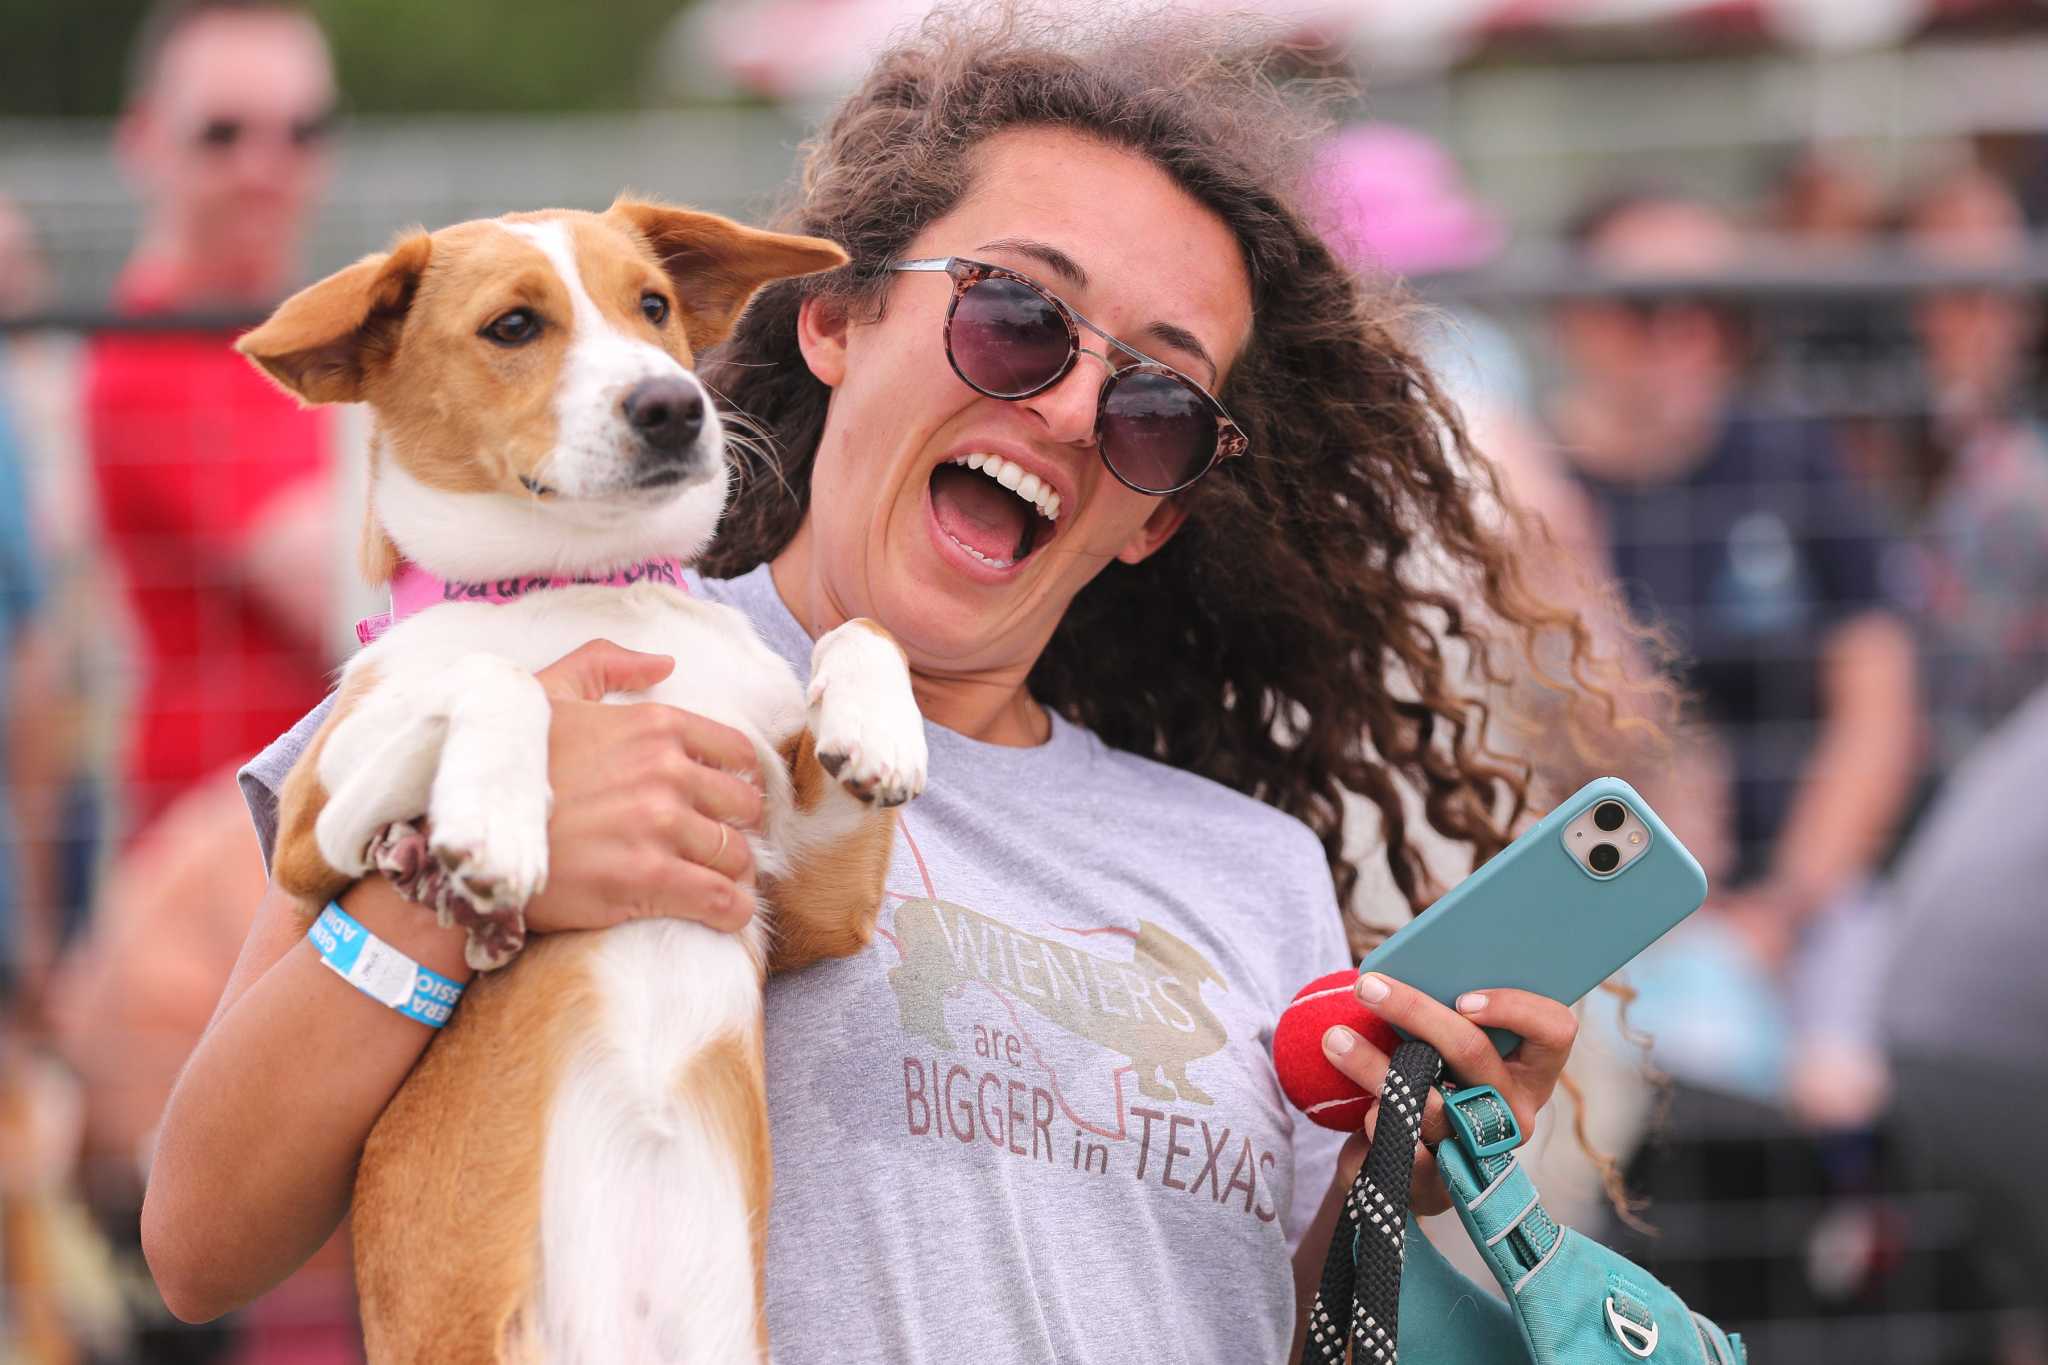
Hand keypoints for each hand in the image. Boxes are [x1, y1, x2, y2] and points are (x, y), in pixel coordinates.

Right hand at [521, 640, 766, 936]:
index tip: (720, 804)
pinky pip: (722, 900)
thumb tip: (663, 664)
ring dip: (730, 872)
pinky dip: (731, 912)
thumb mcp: (545, 693)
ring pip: (736, 855)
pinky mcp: (649, 880)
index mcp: (652, 724)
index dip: (732, 781)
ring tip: (712, 882)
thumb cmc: (503, 767)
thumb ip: (604, 664)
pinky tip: (722, 915)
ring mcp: (659, 825)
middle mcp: (665, 770)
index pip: (735, 753)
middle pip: (742, 807)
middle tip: (713, 848)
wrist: (461, 839)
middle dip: (733, 827)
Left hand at [1323, 974, 1578, 1215]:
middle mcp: (1515, 1111)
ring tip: (1335, 1038)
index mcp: (1530, 1068)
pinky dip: (1380, 1122)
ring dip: (1376, 1066)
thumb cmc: (1425, 1075)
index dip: (1515, 1009)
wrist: (1391, 1154)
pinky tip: (1361, 1110)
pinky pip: (1411, 1151)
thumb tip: (1402, 969)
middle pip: (1474, 1053)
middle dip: (1415, 1011)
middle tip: (1366, 986)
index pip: (1554, 1030)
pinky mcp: (1443, 1186)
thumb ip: (1441, 1009)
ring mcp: (1482, 1152)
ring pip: (1432, 1101)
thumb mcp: (1440, 1042)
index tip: (1463, 997)